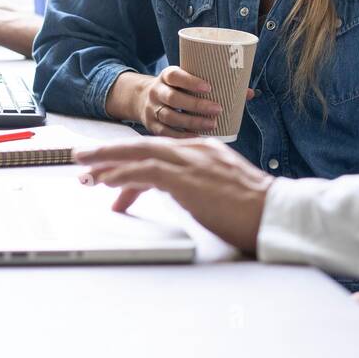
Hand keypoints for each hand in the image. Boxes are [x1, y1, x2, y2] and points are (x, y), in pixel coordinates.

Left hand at [74, 137, 273, 252]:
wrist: (275, 212)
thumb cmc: (255, 208)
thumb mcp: (223, 189)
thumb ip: (200, 186)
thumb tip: (184, 196)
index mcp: (205, 150)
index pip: (159, 151)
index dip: (131, 162)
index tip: (110, 176)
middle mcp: (195, 150)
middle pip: (142, 145)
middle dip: (109, 152)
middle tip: (83, 158)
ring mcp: (191, 162)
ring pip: (139, 154)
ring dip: (107, 162)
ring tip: (84, 171)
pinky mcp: (187, 179)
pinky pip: (146, 172)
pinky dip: (122, 176)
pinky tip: (106, 182)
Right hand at [106, 66, 254, 137]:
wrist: (142, 98)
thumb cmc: (177, 88)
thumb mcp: (188, 79)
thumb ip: (216, 84)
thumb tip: (249, 93)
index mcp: (167, 75)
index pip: (175, 75)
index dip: (190, 81)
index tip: (209, 87)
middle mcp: (156, 91)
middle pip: (174, 98)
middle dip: (196, 105)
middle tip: (218, 109)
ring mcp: (152, 109)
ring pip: (170, 117)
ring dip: (192, 122)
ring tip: (212, 125)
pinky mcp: (151, 126)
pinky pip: (166, 133)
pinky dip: (182, 136)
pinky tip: (197, 137)